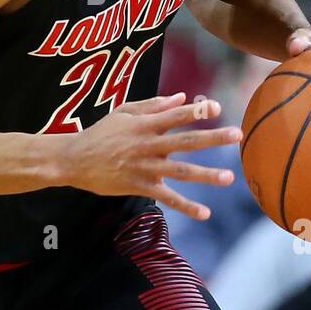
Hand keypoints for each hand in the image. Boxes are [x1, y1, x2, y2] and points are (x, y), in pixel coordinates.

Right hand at [62, 93, 242, 220]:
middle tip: (237, 135)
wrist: (73, 159)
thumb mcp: (123, 112)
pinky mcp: (140, 186)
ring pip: (181, 171)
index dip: (197, 111)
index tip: (218, 107)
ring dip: (206, 174)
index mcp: (145, 124)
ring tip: (229, 178)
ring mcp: (145, 167)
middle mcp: (148, 144)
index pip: (176, 115)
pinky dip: (186, 206)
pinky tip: (205, 213)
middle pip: (186, 141)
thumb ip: (154, 105)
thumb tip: (183, 96)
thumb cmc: (100, 133)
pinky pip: (167, 197)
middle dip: (213, 138)